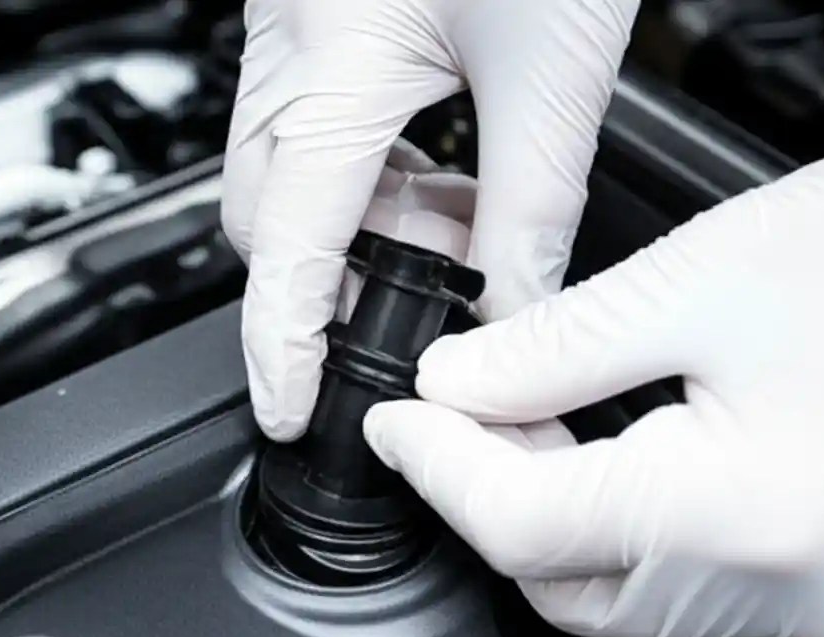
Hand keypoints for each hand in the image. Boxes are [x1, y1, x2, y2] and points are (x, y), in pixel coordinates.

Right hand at [221, 0, 639, 439]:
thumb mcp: (554, 62)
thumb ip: (532, 202)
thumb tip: (517, 309)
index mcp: (334, 61)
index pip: (286, 241)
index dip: (281, 344)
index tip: (288, 409)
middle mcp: (287, 43)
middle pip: (269, 215)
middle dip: (330, 285)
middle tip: (415, 314)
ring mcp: (291, 22)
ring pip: (289, 168)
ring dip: (359, 225)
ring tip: (454, 238)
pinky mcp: (316, 8)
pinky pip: (310, 115)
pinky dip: (363, 171)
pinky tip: (432, 177)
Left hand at [365, 133, 823, 636]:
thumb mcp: (702, 278)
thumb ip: (554, 350)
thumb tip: (455, 387)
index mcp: (744, 511)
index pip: (520, 524)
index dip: (436, 466)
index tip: (397, 418)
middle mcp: (787, 586)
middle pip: (564, 584)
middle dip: (489, 501)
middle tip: (458, 416)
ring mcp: (822, 601)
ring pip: (624, 598)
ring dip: (556, 521)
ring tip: (529, 425)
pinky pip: (693, 586)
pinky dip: (629, 532)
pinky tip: (614, 457)